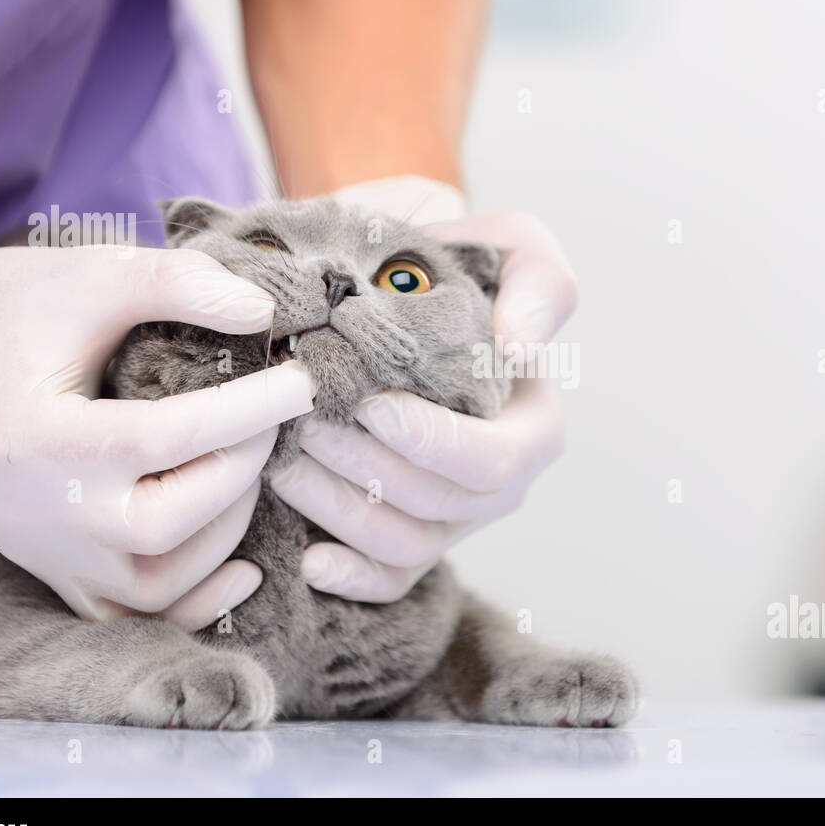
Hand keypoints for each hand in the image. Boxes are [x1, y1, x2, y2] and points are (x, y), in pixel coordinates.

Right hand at [0, 244, 316, 626]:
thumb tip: (262, 314)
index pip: (160, 439)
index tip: (300, 382)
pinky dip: (194, 599)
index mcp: (30, 435)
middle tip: (274, 422)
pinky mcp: (55, 571)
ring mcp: (42, 552)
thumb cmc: (19, 307)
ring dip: (226, 532)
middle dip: (238, 472)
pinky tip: (244, 566)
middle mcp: (31, 512)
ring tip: (250, 468)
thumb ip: (177, 284)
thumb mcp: (94, 274)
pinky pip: (130, 616)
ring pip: (153, 586)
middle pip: (159, 525)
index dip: (245, 411)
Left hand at [271, 208, 576, 600]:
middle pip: (438, 505)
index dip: (432, 444)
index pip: (494, 462)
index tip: (371, 403)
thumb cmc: (460, 265)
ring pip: (401, 541)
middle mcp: (501, 485)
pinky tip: (310, 557)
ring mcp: (453, 518)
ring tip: (285, 458)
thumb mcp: (515, 246)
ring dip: (337, 506)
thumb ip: (539, 285)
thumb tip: (518, 351)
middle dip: (365, 466)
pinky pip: (386, 579)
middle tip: (306, 418)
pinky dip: (349, 576)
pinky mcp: (408, 536)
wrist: (395, 284)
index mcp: (533, 426)